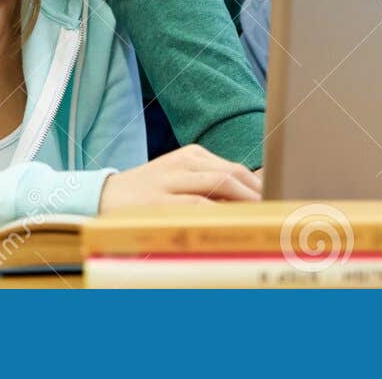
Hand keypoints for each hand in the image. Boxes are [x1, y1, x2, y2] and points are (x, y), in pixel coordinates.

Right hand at [98, 144, 262, 211]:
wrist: (102, 196)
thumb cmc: (150, 195)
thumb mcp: (182, 182)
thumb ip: (214, 186)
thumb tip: (258, 194)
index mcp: (192, 155)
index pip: (235, 168)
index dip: (260, 187)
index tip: (278, 205)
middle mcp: (183, 162)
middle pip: (231, 174)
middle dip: (257, 195)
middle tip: (275, 216)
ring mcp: (169, 179)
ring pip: (218, 185)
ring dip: (244, 204)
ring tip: (260, 222)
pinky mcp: (158, 200)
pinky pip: (196, 205)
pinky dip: (218, 215)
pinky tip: (231, 226)